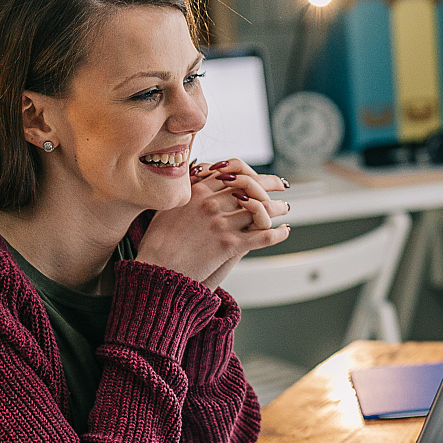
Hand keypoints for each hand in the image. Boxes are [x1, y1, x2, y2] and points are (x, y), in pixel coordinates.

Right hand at [134, 159, 289, 286]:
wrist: (156, 271)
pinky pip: (263, 236)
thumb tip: (197, 177)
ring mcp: (220, 224)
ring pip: (260, 209)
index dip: (249, 171)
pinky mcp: (229, 246)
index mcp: (195, 192)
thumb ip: (185, 192)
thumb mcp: (167, 207)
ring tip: (286, 208)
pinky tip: (284, 231)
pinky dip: (278, 233)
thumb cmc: (158, 242)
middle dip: (270, 183)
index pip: (231, 173)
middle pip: (249, 186)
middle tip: (282, 184)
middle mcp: (210, 204)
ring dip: (278, 208)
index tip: (259, 174)